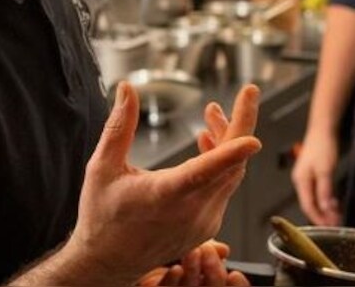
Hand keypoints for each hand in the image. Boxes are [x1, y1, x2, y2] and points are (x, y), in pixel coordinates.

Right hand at [66, 83, 262, 283]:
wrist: (106, 264)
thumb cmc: (101, 217)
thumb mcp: (102, 167)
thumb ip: (119, 126)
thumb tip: (127, 89)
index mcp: (166, 196)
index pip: (207, 171)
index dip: (232, 152)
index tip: (253, 137)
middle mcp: (191, 212)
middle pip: (232, 165)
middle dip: (238, 125)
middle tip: (245, 94)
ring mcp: (202, 222)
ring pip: (232, 175)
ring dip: (229, 142)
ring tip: (213, 115)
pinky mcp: (207, 227)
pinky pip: (225, 189)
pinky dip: (224, 164)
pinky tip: (207, 145)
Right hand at [291, 129, 341, 225]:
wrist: (323, 129)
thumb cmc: (322, 145)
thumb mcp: (325, 170)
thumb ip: (325, 191)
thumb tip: (325, 209)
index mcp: (300, 181)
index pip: (307, 206)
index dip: (318, 218)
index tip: (329, 227)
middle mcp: (301, 181)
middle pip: (310, 204)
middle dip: (323, 216)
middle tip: (336, 223)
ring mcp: (306, 178)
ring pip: (315, 199)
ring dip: (325, 209)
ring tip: (337, 216)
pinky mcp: (313, 174)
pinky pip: (318, 192)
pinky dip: (326, 200)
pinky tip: (334, 203)